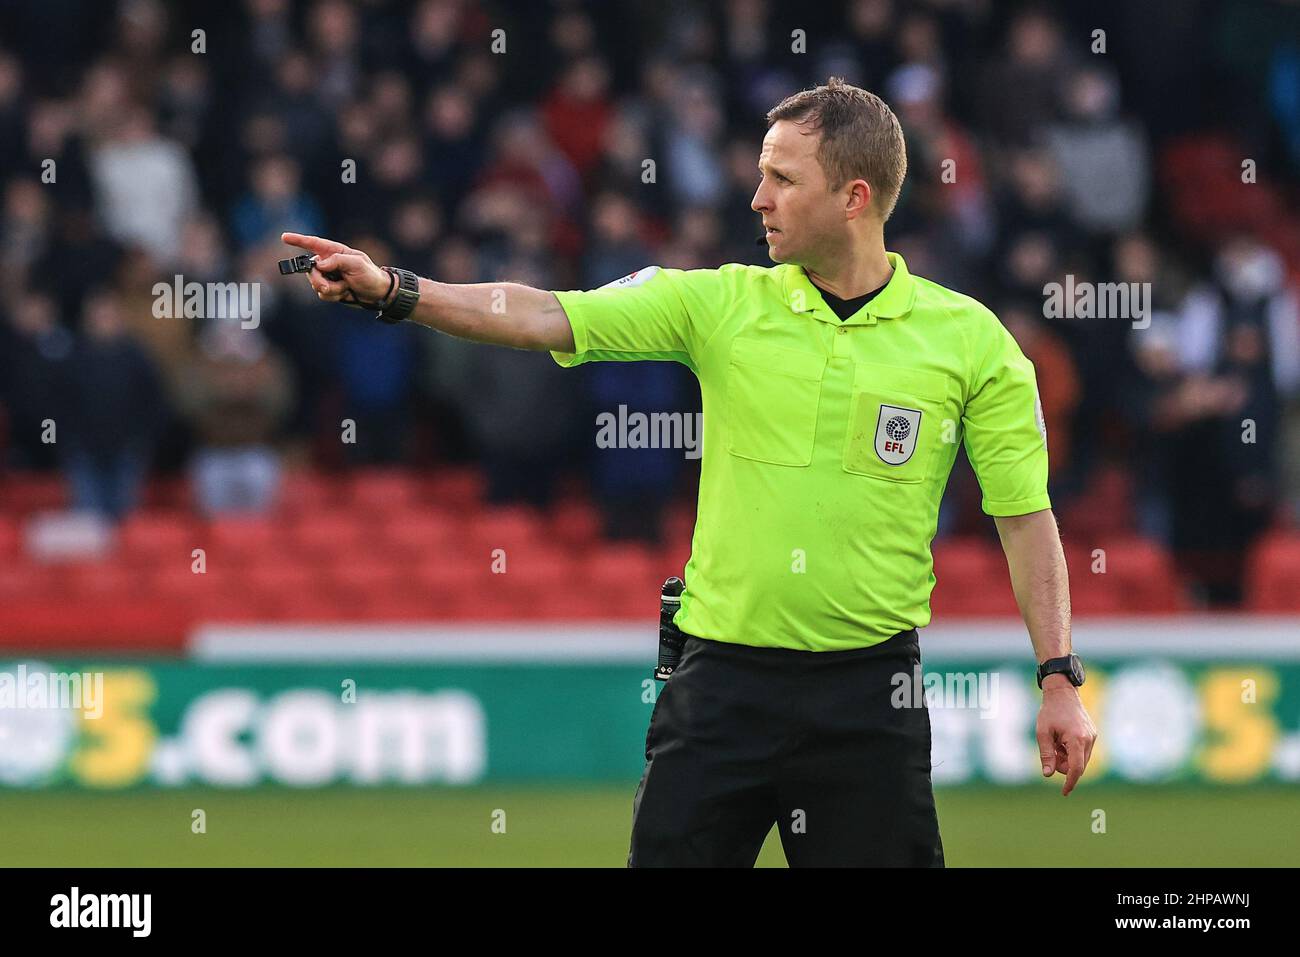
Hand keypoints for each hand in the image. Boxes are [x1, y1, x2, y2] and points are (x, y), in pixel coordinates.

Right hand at [280, 232, 390, 303]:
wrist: (378, 294)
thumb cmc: (370, 275)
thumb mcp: (356, 264)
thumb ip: (337, 261)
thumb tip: (319, 264)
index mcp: (334, 251)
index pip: (313, 243)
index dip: (298, 240)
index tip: (284, 237)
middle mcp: (328, 263)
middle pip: (310, 271)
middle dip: (320, 281)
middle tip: (336, 285)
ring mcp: (328, 277)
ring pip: (315, 285)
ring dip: (332, 290)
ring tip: (346, 287)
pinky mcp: (330, 289)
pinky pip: (322, 295)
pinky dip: (334, 297)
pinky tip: (345, 293)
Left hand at [1036, 678, 1097, 795]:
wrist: (1062, 692)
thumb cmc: (1050, 711)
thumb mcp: (1043, 733)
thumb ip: (1046, 754)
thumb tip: (1048, 775)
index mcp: (1077, 739)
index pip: (1076, 768)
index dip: (1070, 782)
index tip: (1064, 793)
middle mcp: (1089, 739)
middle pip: (1078, 766)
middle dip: (1063, 765)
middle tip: (1051, 751)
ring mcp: (1093, 737)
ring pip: (1080, 760)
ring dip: (1067, 758)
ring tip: (1056, 742)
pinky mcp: (1092, 735)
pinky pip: (1083, 752)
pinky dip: (1072, 751)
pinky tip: (1062, 739)